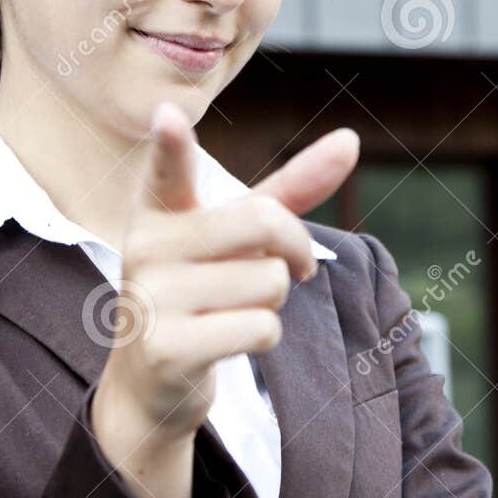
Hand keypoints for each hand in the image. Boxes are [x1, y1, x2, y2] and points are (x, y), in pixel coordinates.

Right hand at [96, 100, 358, 441]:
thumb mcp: (237, 238)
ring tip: (231, 310)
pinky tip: (226, 340)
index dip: (171, 143)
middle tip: (286, 269)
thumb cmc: (203, 291)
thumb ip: (288, 191)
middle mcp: (147, 247)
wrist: (149, 381)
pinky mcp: (169, 348)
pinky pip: (263, 327)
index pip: (168, 169)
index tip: (167, 116)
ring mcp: (153, 298)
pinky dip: (264, 336)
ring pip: (271, 282)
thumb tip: (350, 140)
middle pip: (264, 222)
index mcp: (160, 210)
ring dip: (273, 303)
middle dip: (295, 250)